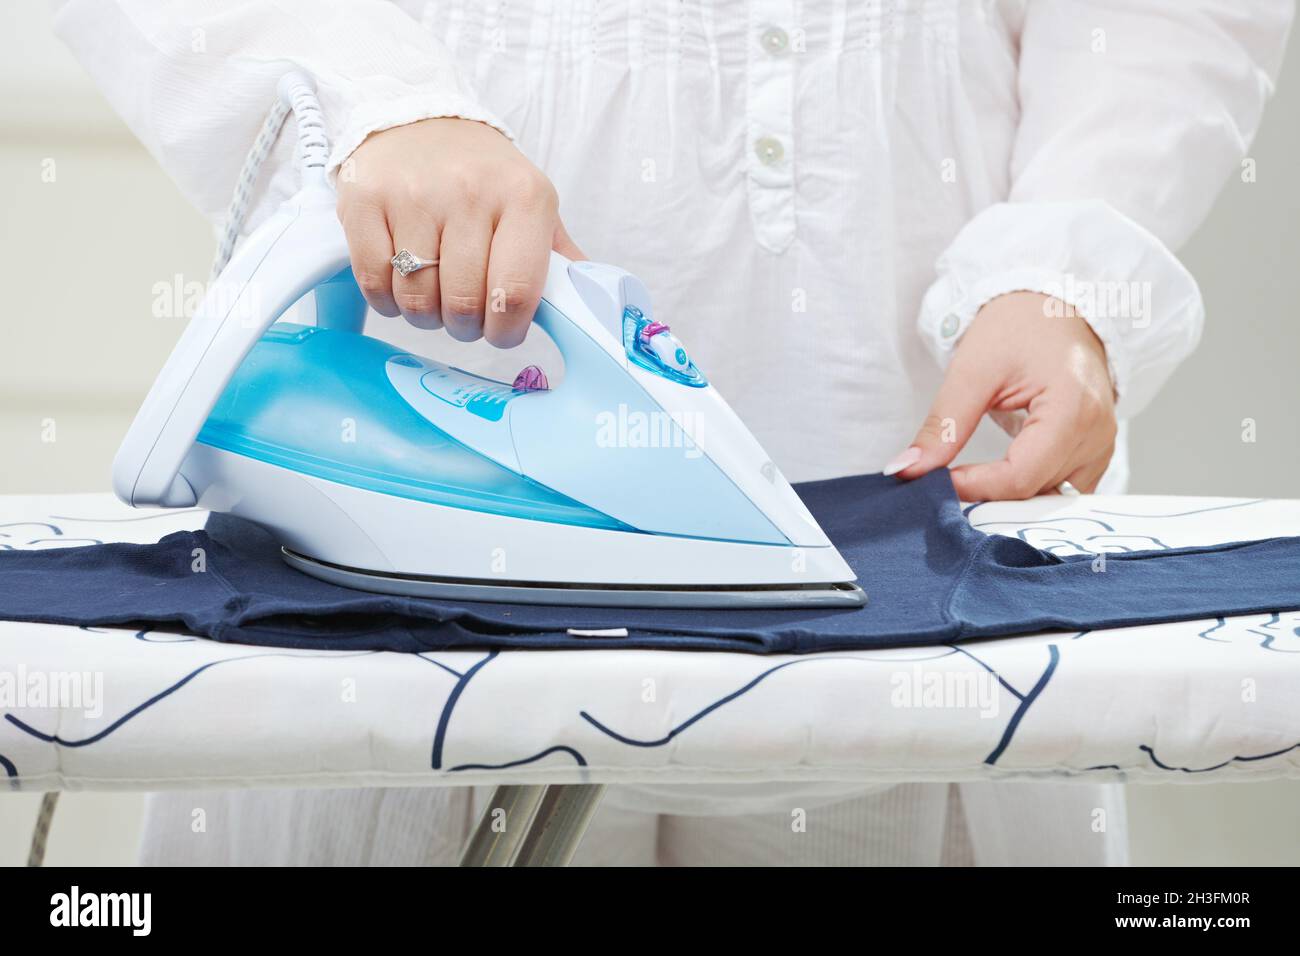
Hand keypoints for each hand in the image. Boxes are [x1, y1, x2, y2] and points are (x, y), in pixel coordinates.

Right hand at [336, 117, 582, 345]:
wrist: (418, 119)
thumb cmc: (483, 176)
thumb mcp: (532, 205)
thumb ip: (559, 258)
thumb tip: (587, 306)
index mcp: (524, 197)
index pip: (514, 293)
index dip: (506, 330)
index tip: (502, 330)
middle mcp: (469, 192)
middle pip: (464, 304)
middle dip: (466, 327)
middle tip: (466, 314)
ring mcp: (412, 194)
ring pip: (417, 300)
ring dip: (426, 316)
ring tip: (434, 295)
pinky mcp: (364, 200)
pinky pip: (375, 283)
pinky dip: (388, 300)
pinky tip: (401, 282)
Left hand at [887, 292, 1116, 498]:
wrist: (1054, 307)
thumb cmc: (1020, 326)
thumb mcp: (972, 370)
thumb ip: (944, 426)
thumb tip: (908, 469)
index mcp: (1073, 409)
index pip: (1021, 477)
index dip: (975, 488)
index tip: (935, 482)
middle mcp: (1097, 434)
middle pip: (1036, 493)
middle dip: (986, 497)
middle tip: (943, 486)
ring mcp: (1102, 446)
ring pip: (1048, 499)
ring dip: (1005, 498)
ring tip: (967, 479)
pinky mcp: (1096, 452)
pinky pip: (1061, 490)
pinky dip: (1026, 491)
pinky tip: (996, 477)